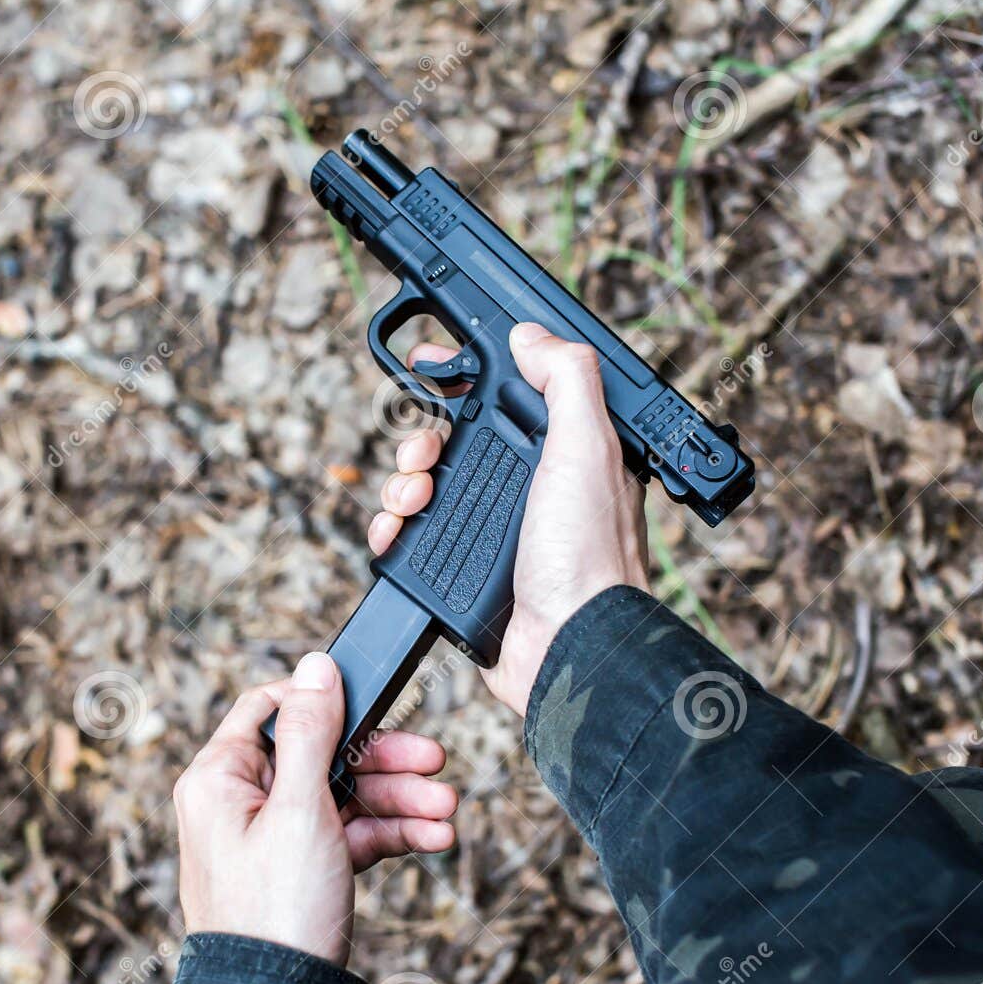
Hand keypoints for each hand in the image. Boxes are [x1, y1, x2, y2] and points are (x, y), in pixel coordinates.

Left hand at [173, 653, 457, 966]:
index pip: (270, 709)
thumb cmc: (275, 912)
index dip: (322, 700)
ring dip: (397, 800)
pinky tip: (432, 836)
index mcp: (219, 778)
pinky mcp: (299, 871)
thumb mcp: (300, 809)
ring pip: (342, 797)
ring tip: (446, 809)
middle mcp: (240, 804)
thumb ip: (312, 733)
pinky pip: (347, 836)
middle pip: (319, 754)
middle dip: (382, 761)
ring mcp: (271, 840)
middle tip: (433, 760)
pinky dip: (388, 834)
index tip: (373, 699)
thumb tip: (314, 666)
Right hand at [368, 323, 649, 717]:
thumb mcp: (588, 449)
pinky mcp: (462, 574)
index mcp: (559, 456)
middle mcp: (525, 492)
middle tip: (422, 454)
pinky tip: (394, 534)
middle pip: (452, 443)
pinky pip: (410, 540)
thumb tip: (531, 335)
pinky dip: (392, 532)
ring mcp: (492, 534)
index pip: (502, 399)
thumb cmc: (590, 556)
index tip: (428, 363)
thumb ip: (567, 381)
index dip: (462, 378)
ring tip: (411, 498)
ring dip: (403, 485)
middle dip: (422, 440)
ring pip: (423, 489)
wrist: (568, 648)